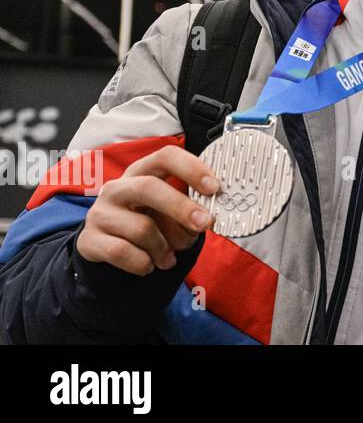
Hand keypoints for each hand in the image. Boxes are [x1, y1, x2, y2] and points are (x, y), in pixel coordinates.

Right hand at [76, 145, 217, 274]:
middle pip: (149, 187)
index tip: (214, 187)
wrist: (107, 248)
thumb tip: (206, 219)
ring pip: (141, 227)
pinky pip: (122, 251)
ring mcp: (100, 212)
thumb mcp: (169, 213)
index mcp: (143, 172)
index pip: (166, 156)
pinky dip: (143, 263)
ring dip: (163, 248)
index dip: (192, 168)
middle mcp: (118, 187)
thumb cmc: (147, 222)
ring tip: (168, 258)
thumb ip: (188, 211)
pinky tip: (149, 265)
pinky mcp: (89, 240)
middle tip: (205, 223)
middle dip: (182, 207)